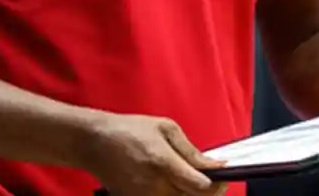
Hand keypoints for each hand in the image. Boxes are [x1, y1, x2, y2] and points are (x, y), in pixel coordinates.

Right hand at [83, 113, 227, 195]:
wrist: (95, 144)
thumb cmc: (131, 131)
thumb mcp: (165, 129)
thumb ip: (192, 152)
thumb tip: (217, 165)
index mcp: (163, 163)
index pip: (201, 187)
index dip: (217, 185)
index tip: (224, 175)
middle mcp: (154, 186)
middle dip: (208, 191)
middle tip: (211, 179)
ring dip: (191, 195)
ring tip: (189, 180)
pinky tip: (174, 185)